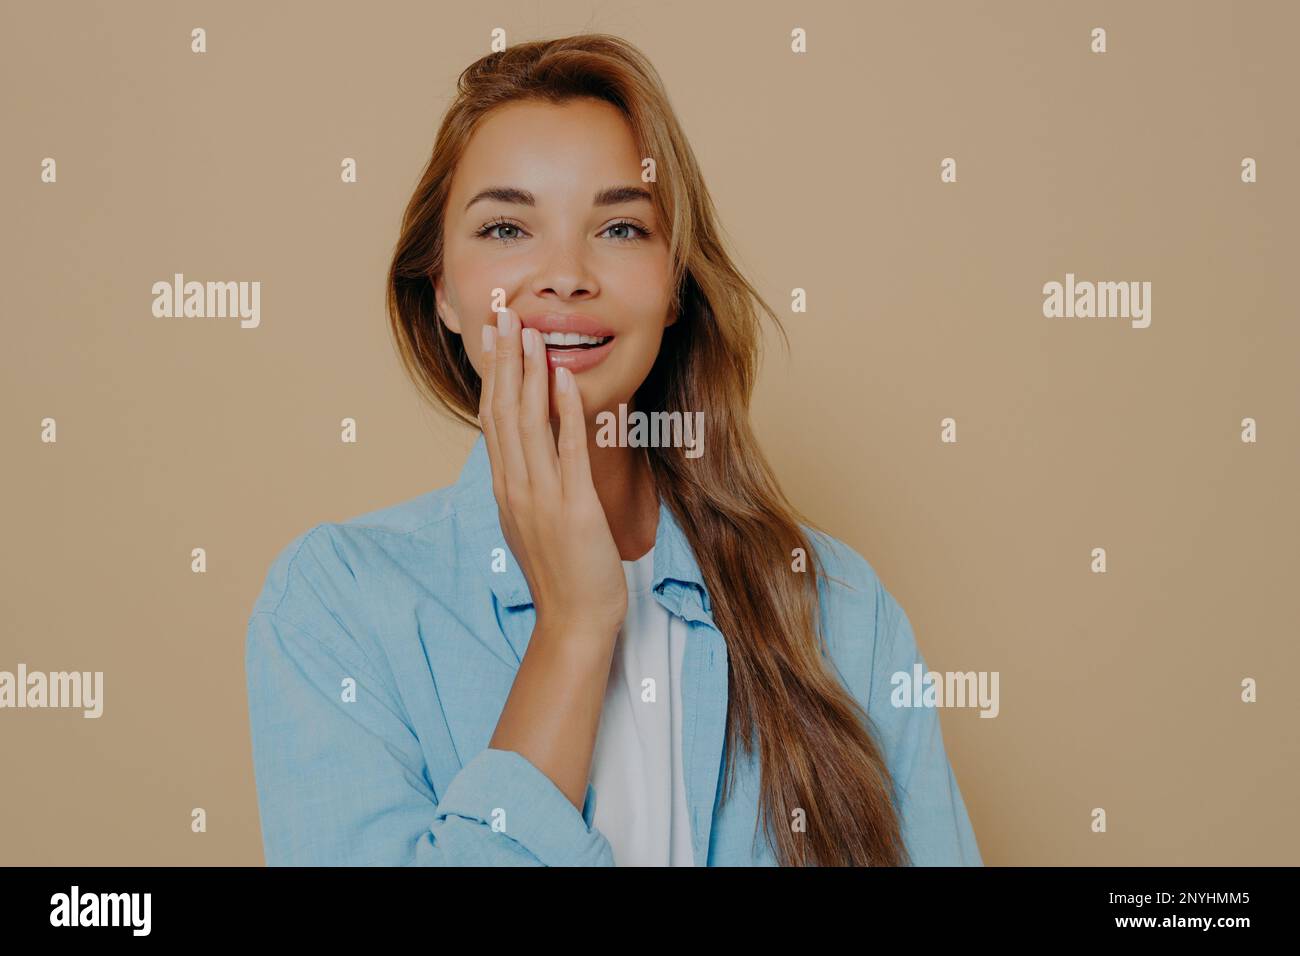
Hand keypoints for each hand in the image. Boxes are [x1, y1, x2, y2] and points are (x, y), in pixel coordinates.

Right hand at [478, 306, 627, 641]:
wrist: (574, 621)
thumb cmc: (562, 574)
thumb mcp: (533, 522)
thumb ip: (527, 485)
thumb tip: (527, 455)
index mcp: (505, 488)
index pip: (492, 419)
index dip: (492, 375)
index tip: (491, 338)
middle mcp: (515, 487)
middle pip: (503, 411)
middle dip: (504, 360)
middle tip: (503, 315)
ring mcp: (541, 496)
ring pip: (528, 424)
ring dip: (529, 374)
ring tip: (531, 333)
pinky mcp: (573, 508)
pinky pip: (567, 451)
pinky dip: (565, 413)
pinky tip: (564, 380)